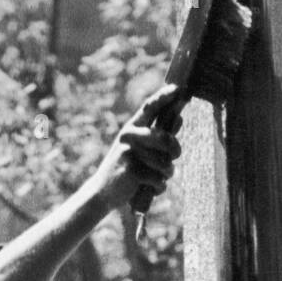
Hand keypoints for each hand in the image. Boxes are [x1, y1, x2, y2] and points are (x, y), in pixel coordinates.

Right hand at [90, 84, 183, 211]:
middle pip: (165, 138)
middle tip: (175, 156)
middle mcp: (129, 137)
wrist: (102, 191)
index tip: (178, 89)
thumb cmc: (125, 169)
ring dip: (167, 173)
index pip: (149, 107)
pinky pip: (158, 179)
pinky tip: (151, 188)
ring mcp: (129, 153)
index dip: (164, 97)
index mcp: (131, 128)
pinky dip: (159, 187)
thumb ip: (158, 135)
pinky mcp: (132, 171)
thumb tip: (180, 118)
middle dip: (175, 149)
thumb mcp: (138, 148)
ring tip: (158, 177)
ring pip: (165, 163)